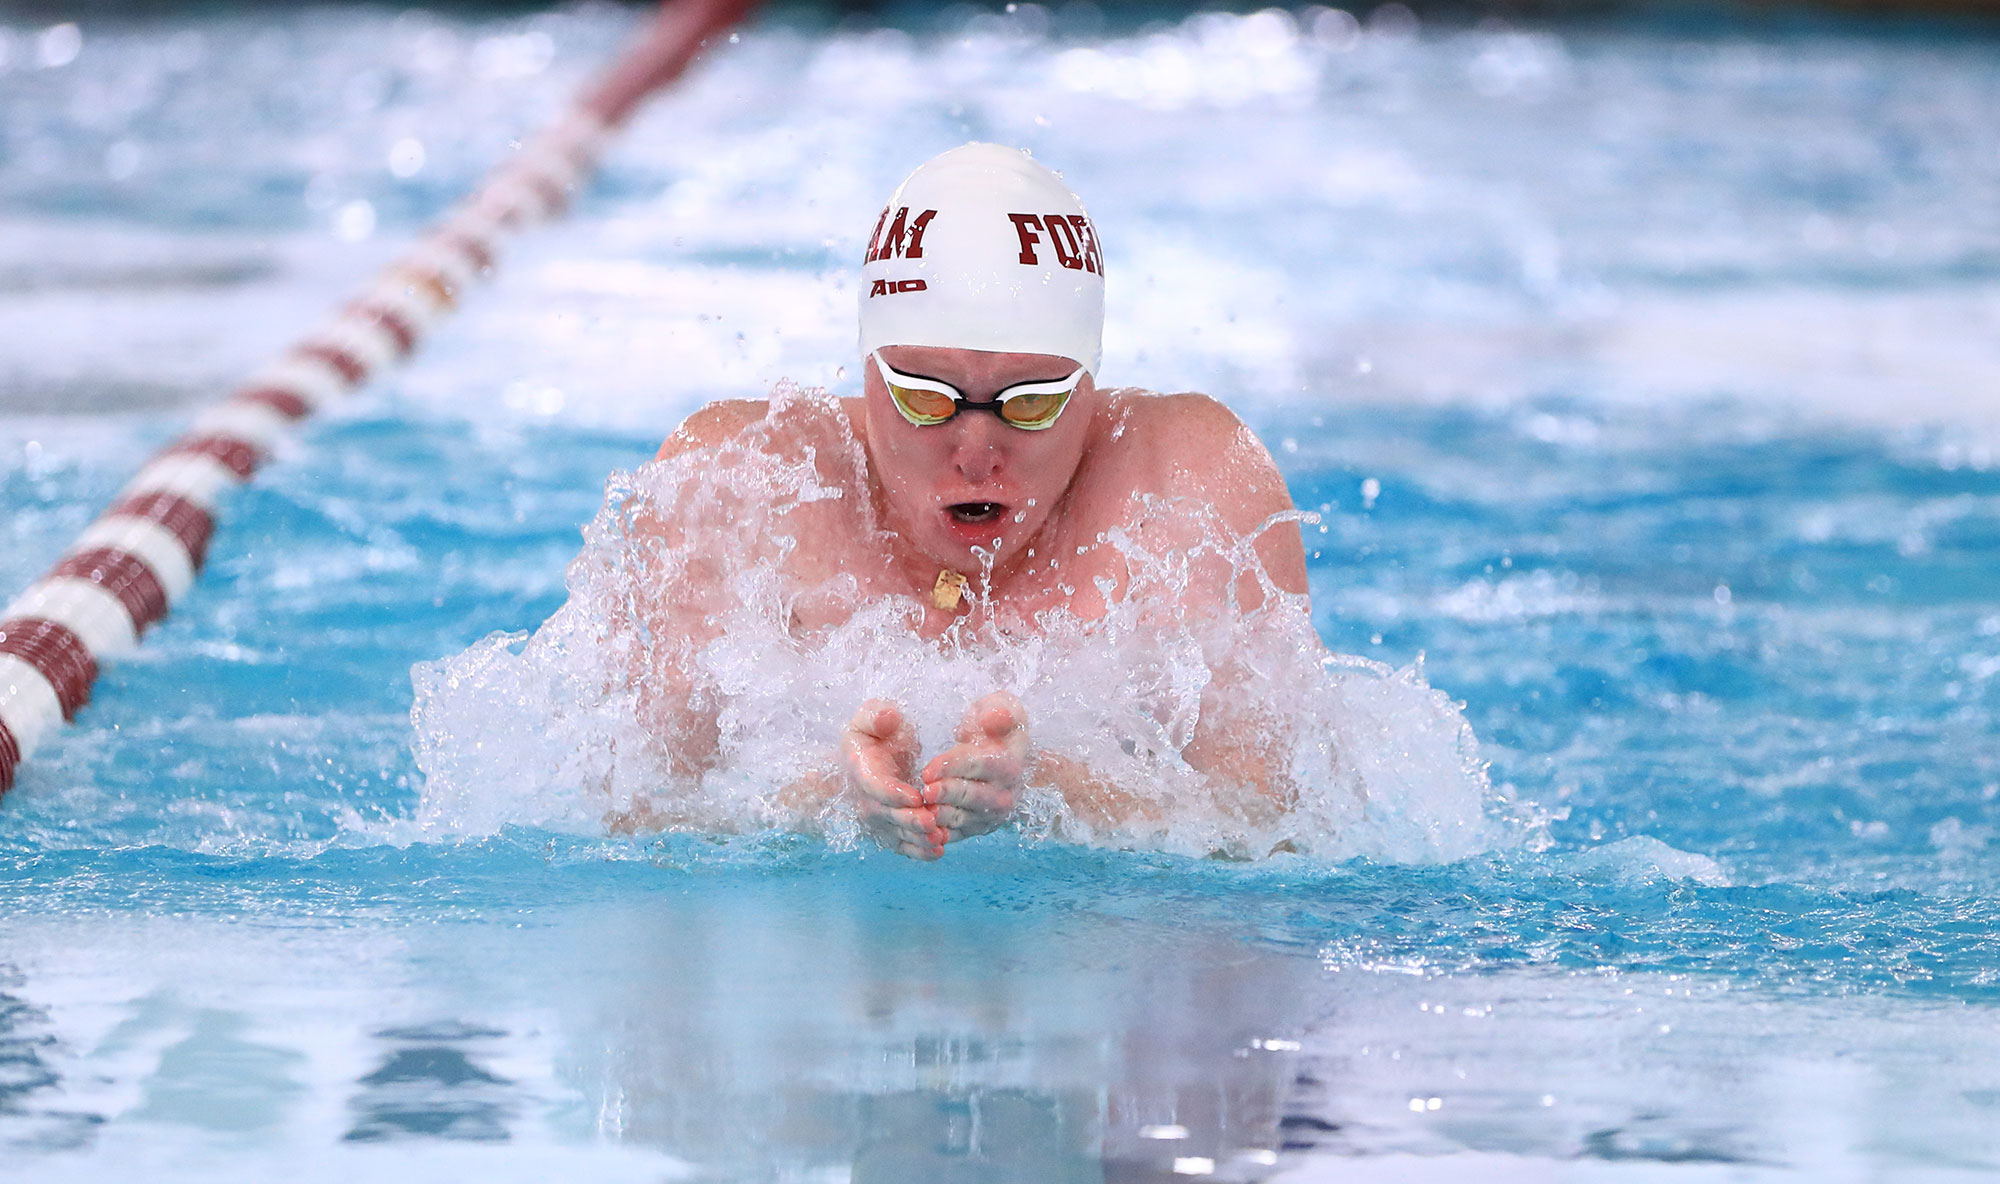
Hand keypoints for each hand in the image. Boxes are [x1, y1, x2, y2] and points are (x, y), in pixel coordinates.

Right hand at [841, 700, 945, 860]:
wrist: (872, 755)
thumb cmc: (876, 733)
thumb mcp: (871, 715)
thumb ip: (876, 714)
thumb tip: (887, 718)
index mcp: (860, 768)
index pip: (874, 785)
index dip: (893, 793)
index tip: (916, 796)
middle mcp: (865, 797)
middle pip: (885, 815)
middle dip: (908, 821)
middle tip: (931, 822)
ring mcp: (877, 816)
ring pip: (895, 833)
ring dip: (916, 839)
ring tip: (940, 839)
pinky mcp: (889, 828)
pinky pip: (901, 844)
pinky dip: (918, 851)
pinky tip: (938, 851)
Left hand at [921, 692, 1029, 844]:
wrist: (1001, 754)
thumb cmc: (995, 726)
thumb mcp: (1002, 707)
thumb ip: (998, 709)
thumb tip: (995, 718)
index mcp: (1010, 763)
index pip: (981, 765)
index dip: (953, 767)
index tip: (928, 769)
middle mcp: (1005, 793)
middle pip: (972, 796)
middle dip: (947, 794)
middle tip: (925, 791)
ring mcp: (991, 815)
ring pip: (962, 818)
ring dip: (940, 815)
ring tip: (921, 808)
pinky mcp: (977, 828)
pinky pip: (956, 834)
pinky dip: (938, 832)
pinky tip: (921, 826)